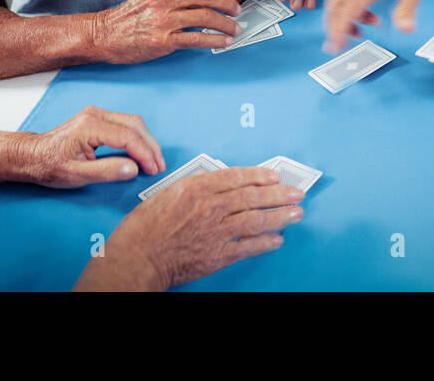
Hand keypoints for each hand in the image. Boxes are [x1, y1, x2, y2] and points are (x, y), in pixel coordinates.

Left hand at [19, 106, 165, 187]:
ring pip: (132, 122)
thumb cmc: (49, 166)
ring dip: (146, 141)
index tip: (153, 170)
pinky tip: (140, 151)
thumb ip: (107, 172)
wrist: (32, 156)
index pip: (128, 136)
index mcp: (90, 126)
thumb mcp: (77, 175)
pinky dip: (137, 137)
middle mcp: (95, 115)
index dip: (145, 154)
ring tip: (153, 161)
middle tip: (159, 166)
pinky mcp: (97, 118)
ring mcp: (96, 114)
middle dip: (151, 146)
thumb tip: (134, 169)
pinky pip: (125, 123)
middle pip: (135, 125)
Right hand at [83, 167, 303, 289]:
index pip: (237, 177)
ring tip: (296, 213)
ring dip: (280, 216)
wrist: (137, 257)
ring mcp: (217, 231)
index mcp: (197, 187)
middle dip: (278, 194)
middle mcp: (211, 206)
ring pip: (256, 220)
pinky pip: (249, 246)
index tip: (274, 176)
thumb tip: (220, 184)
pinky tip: (278, 239)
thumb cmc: (145, 227)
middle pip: (252, 196)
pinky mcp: (218, 254)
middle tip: (296, 193)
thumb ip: (195, 187)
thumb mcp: (168, 193)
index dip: (259, 176)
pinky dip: (266, 242)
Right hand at [91, 0, 243, 63]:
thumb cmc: (128, 16)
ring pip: (205, 17)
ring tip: (235, 28)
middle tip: (237, 10)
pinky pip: (196, 39)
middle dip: (228, 3)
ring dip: (226, 23)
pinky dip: (215, 40)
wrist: (105, 35)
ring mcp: (163, 20)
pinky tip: (224, 42)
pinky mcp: (162, 41)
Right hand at [323, 0, 433, 51]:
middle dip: (333, 27)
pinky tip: (370, 19)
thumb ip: (407, 9)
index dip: (338, 30)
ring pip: (339, 2)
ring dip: (342, 20)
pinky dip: (352, 13)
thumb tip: (405, 29)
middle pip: (335, 6)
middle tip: (339, 47)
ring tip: (358, 34)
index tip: (336, 47)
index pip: (347, 10)